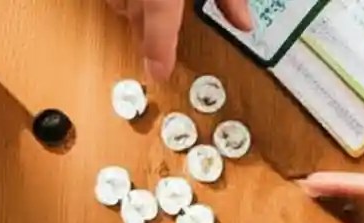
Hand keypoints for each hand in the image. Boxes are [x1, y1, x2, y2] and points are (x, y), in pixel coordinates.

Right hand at [108, 0, 251, 80]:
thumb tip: (243, 24)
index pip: (159, 18)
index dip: (158, 49)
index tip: (159, 73)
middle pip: (138, 16)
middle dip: (149, 34)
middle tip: (162, 48)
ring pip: (119, 5)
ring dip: (134, 15)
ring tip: (149, 15)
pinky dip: (123, 0)